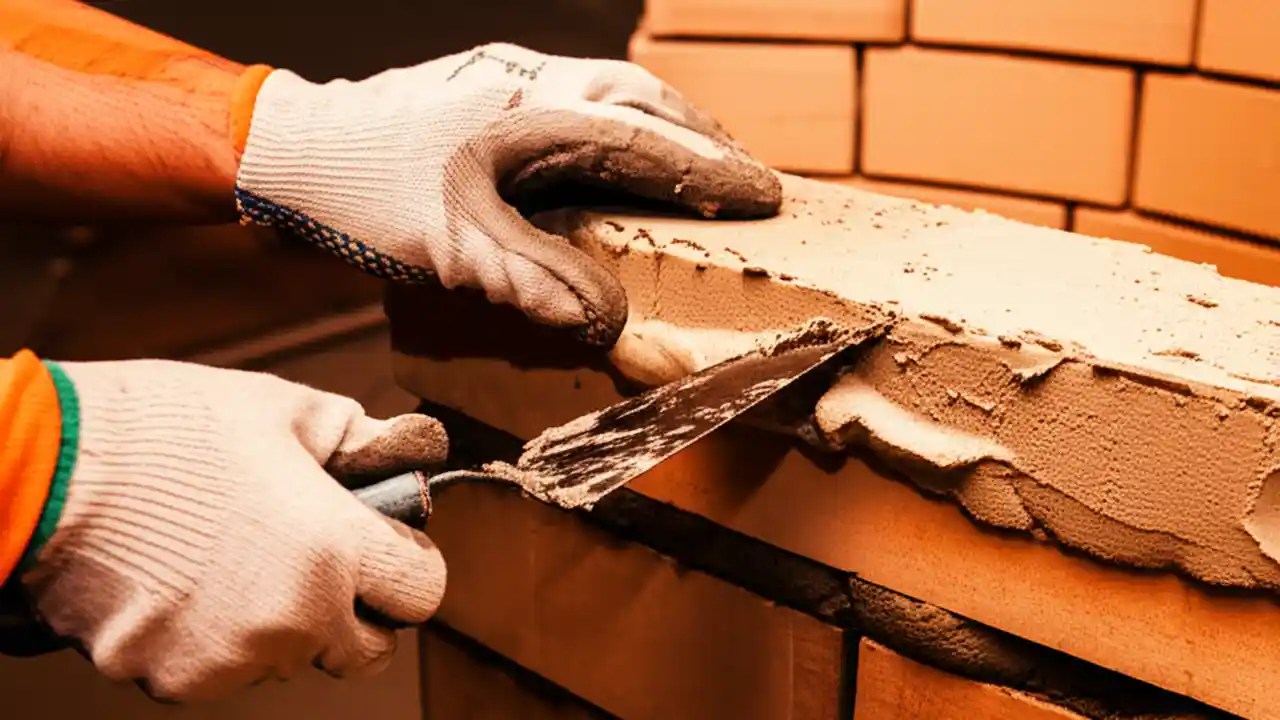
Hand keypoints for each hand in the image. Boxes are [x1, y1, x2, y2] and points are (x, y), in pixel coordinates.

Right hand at [18, 360, 447, 700]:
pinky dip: (215, 640)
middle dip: (356, 615)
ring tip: (233, 561)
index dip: (409, 566)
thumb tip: (412, 448)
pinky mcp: (176, 679)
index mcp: (337, 549)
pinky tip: (186, 585)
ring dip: (281, 626)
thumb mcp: (285, 410)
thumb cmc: (175, 428)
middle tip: (319, 566)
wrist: (54, 469)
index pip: (422, 592)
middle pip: (367, 650)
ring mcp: (235, 657)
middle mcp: (298, 618)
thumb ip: (362, 440)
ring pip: (290, 660)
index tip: (386, 547)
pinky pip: (222, 670)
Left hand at [235, 43, 782, 345]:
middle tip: (747, 178)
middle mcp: (531, 83)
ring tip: (700, 161)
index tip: (764, 197)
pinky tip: (620, 156)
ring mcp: (508, 78)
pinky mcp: (489, 90)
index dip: (709, 173)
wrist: (291, 154)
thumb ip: (536, 283)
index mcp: (534, 115)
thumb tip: (609, 322)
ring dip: (665, 126)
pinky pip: (579, 99)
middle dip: (702, 138)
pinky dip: (620, 126)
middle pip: (642, 99)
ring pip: (613, 91)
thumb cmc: (364, 197)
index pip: (645, 141)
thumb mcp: (453, 251)